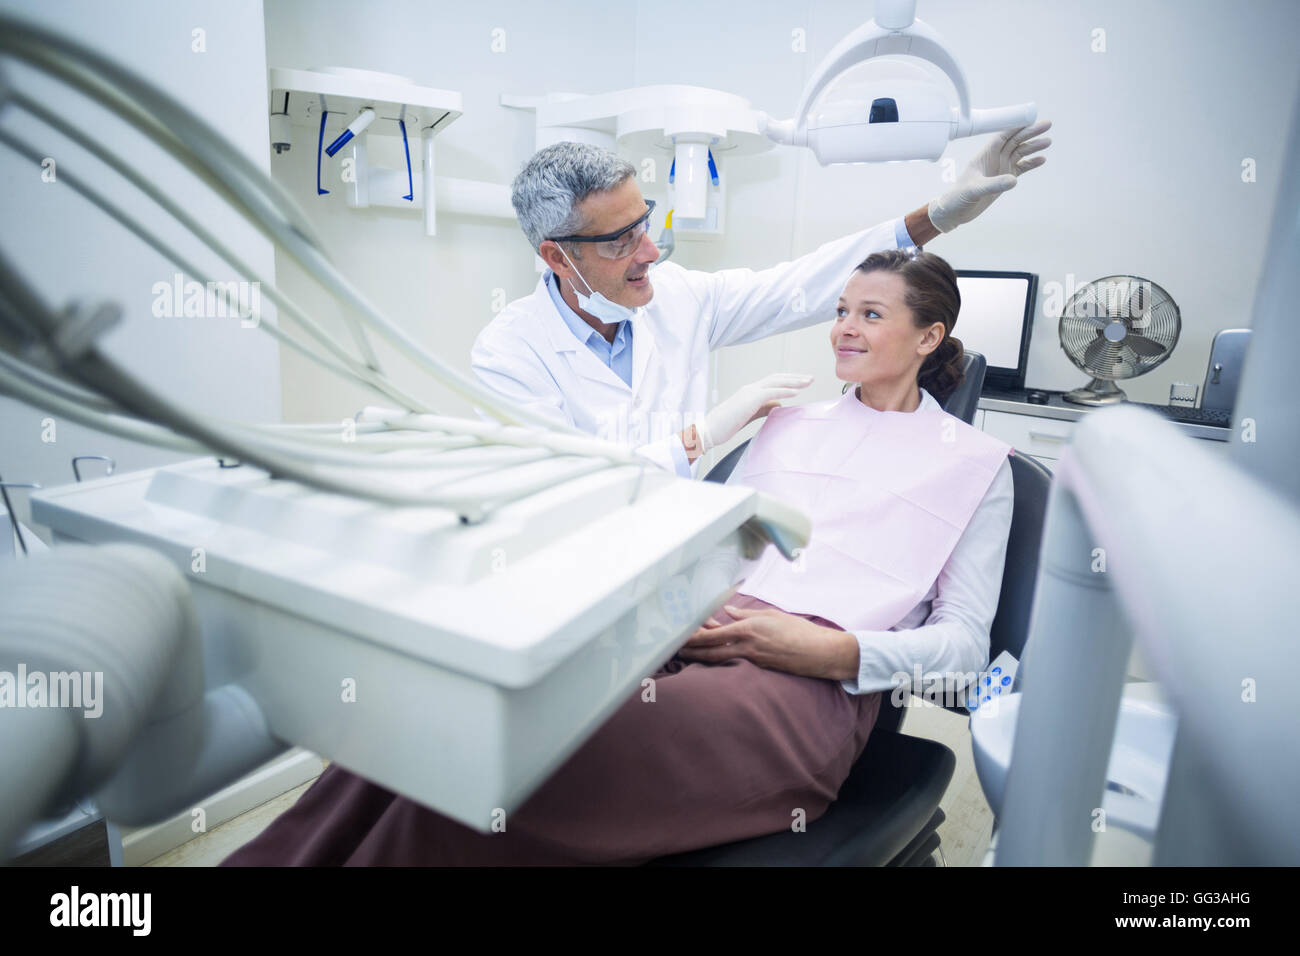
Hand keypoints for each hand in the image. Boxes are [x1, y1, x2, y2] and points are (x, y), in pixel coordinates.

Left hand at [679, 603, 858, 680]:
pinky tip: (711, 655)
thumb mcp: (771, 616)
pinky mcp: (759, 667)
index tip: (679, 634)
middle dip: (690, 650)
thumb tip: (727, 611)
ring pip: (719, 659)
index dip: (693, 636)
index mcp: (748, 630)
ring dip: (701, 656)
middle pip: (710, 651)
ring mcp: (752, 659)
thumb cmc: (799, 630)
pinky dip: (720, 657)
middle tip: (673, 648)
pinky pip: (733, 662)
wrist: (819, 653)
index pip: (713, 635)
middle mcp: (747, 646)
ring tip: (684, 654)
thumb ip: (746, 615)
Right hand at [695, 373, 812, 453]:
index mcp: (749, 392)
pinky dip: (786, 390)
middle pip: (777, 378)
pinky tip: (797, 392)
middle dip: (794, 377)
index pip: (772, 382)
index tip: (801, 383)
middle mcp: (750, 388)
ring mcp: (750, 392)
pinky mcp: (750, 399)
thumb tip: (778, 405)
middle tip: (810, 378)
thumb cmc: (725, 425)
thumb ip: (763, 409)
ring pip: (776, 381)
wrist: (709, 430)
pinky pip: (772, 391)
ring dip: (794, 381)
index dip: (787, 381)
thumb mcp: (748, 416)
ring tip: (808, 382)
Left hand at [927, 120, 1051, 233]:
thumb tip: (1014, 180)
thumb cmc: (958, 197)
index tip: (1030, 117)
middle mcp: (994, 158)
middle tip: (1046, 125)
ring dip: (1033, 147)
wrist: (955, 212)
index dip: (1016, 125)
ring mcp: (1001, 168)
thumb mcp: (975, 190)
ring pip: (1020, 152)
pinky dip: (1032, 163)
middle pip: (1015, 140)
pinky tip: (1042, 159)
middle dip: (1030, 132)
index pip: (1003, 135)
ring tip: (1047, 141)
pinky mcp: (1005, 179)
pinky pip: (1022, 168)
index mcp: (985, 155)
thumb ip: (994, 184)